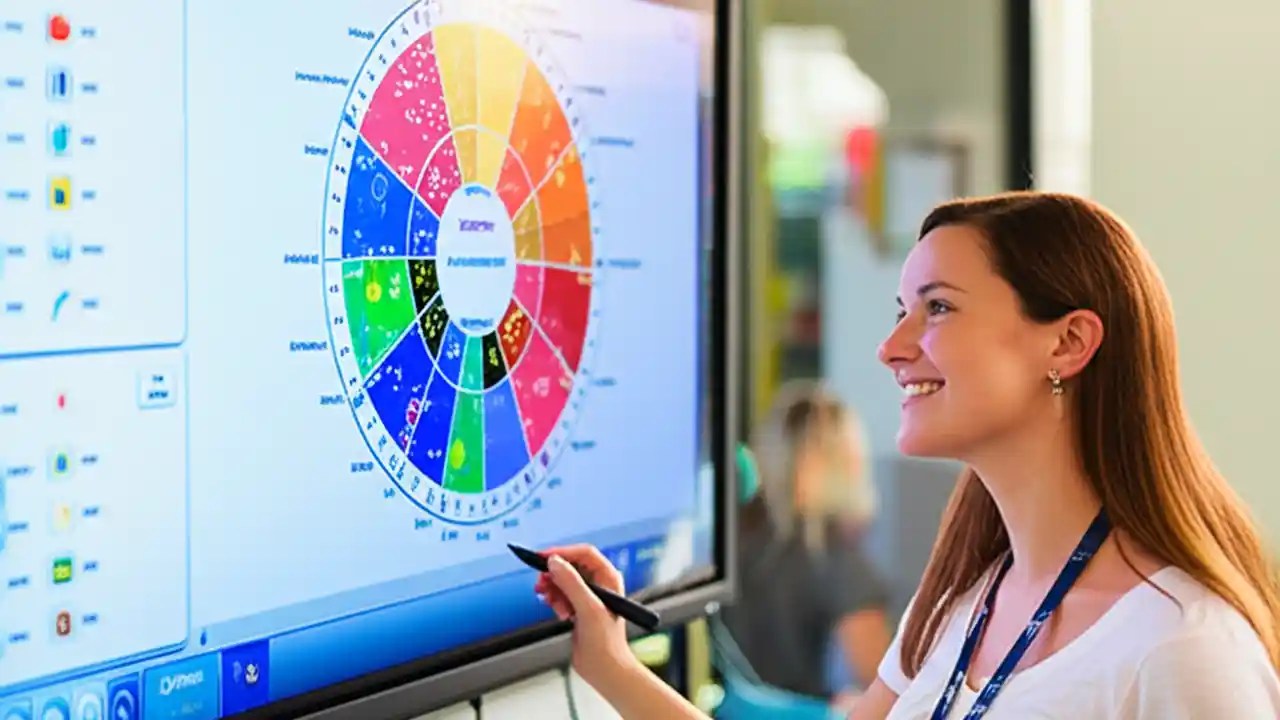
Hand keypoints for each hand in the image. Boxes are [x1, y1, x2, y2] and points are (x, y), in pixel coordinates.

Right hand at [534, 544, 637, 688]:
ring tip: (551, 602)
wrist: (604, 669)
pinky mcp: (578, 608)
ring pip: (563, 580)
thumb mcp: (588, 609)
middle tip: (541, 583)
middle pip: (570, 565)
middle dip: (554, 574)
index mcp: (608, 578)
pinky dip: (555, 600)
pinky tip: (559, 613)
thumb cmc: (606, 643)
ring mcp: (589, 596)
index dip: (563, 552)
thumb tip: (555, 562)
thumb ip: (571, 583)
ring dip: (553, 589)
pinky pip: (561, 594)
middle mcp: (600, 584)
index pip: (584, 553)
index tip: (543, 557)